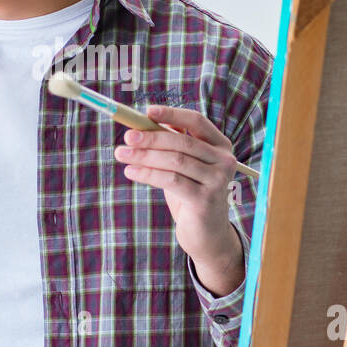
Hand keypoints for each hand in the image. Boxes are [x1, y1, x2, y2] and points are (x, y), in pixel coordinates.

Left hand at [113, 104, 243, 290]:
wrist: (206, 234)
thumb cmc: (191, 193)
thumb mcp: (184, 166)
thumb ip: (171, 145)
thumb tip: (140, 124)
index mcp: (220, 146)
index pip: (196, 121)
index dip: (172, 114)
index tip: (146, 111)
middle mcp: (224, 161)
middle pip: (182, 142)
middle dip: (150, 138)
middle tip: (126, 137)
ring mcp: (217, 181)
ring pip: (174, 161)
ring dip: (144, 156)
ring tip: (122, 155)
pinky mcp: (205, 200)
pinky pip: (170, 180)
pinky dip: (147, 174)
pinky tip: (131, 172)